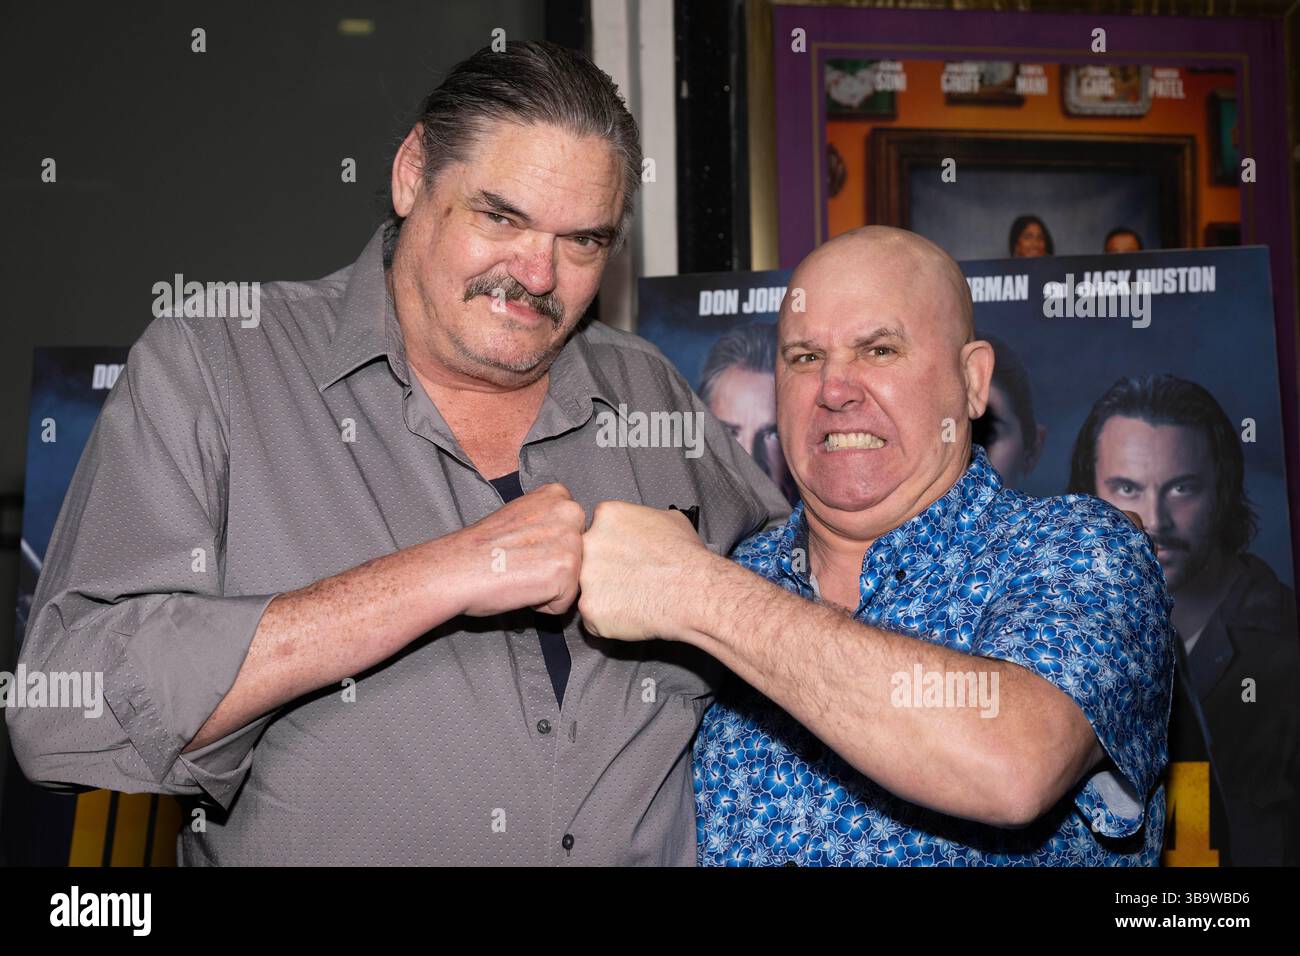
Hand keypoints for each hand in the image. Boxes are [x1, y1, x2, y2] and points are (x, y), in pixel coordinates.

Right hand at [451, 482, 585, 616]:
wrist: (457, 568)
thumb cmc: (480, 547)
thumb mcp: (519, 513)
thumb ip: (547, 519)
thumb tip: (561, 537)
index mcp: (557, 495)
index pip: (573, 532)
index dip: (548, 547)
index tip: (523, 547)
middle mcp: (569, 512)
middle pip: (579, 555)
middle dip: (554, 567)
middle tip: (522, 563)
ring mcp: (571, 541)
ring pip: (573, 580)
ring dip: (549, 587)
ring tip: (521, 575)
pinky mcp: (566, 570)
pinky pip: (565, 602)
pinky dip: (545, 605)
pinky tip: (523, 588)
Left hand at [578, 500, 713, 641]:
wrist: (695, 592)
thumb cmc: (687, 558)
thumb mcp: (669, 519)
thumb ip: (642, 519)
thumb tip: (643, 525)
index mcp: (607, 516)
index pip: (596, 529)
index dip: (612, 545)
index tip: (624, 556)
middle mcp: (590, 542)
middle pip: (586, 557)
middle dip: (604, 568)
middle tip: (628, 577)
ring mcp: (586, 577)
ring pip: (588, 588)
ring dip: (606, 594)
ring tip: (635, 596)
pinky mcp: (589, 608)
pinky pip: (593, 616)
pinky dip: (608, 619)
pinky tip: (631, 612)